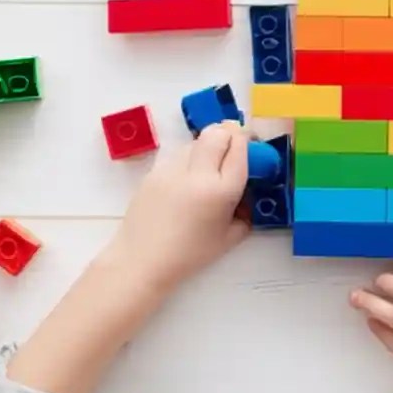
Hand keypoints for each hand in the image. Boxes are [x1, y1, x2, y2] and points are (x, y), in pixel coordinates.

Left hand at [104, 122, 250, 292]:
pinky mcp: (154, 171)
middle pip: (218, 132)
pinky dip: (188, 161)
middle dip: (229, 134)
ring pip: (196, 141)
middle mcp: (198, 173)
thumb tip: (249, 195)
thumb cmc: (190, 255)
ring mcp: (172, 169)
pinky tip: (185, 183)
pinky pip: (177, 156)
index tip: (250, 147)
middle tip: (231, 148)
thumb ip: (246, 213)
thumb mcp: (230, 238)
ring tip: (206, 168)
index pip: (239, 146)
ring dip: (207, 146)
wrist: (143, 261)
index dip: (247, 141)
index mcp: (221, 190)